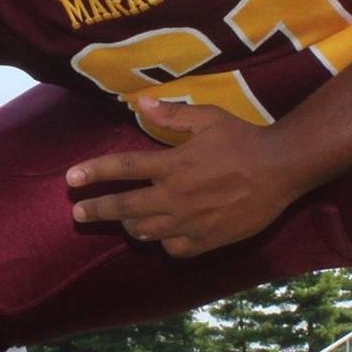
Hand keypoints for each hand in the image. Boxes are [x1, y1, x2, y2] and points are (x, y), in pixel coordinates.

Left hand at [65, 98, 302, 255]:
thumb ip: (171, 114)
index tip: (70, 180)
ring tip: (122, 221)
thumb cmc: (243, 139)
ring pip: (145, 231)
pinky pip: (173, 248)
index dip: (93, 173)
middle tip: (78, 213)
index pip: (123, 169)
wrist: (281, 170)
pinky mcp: (206, 240)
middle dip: (96, 210)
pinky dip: (163, 241)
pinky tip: (163, 234)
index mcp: (173, 165)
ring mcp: (189, 222)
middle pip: (124, 208)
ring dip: (129, 226)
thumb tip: (138, 103)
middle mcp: (175, 197)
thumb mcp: (208, 117)